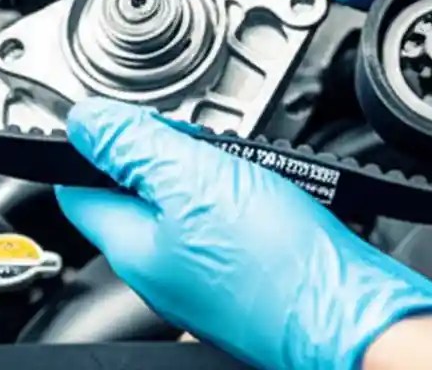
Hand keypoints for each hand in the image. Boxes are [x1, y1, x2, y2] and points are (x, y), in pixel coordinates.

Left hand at [56, 98, 431, 369]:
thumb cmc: (280, 265)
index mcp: (133, 247)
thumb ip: (134, 146)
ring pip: (186, 206)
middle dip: (158, 151)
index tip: (117, 113)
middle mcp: (162, 269)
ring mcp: (205, 276)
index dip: (91, 142)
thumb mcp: (194, 181)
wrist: (353, 317)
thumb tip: (84, 119)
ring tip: (237, 157)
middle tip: (193, 131)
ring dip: (205, 171)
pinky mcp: (247, 278)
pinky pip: (227, 225)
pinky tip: (267, 187)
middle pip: (136, 193)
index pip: (78, 188)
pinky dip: (240, 196)